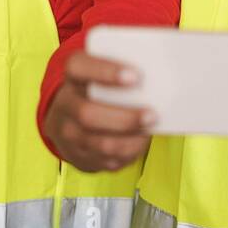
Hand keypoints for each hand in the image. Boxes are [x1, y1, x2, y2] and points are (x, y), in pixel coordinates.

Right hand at [42, 50, 154, 172]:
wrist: (71, 120)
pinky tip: (140, 142)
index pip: (78, 68)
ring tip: (150, 130)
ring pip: (99, 143)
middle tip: (153, 115)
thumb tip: (161, 72)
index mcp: (73, 77)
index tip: (137, 76)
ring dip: (129, 140)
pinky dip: (128, 152)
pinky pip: (107, 160)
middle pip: (88, 114)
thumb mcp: (103, 75)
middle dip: (124, 118)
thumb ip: (125, 71)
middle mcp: (65, 105)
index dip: (106, 72)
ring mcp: (69, 134)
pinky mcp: (79, 157)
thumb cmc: (99, 91)